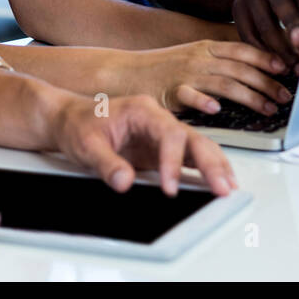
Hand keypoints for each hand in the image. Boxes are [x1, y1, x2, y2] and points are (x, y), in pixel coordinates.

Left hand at [49, 94, 236, 196]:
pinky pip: (189, 157)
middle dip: (210, 163)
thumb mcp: (85, 145)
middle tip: (222, 188)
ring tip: (229, 188)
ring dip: (215, 166)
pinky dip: (205, 169)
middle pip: (192, 138)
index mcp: (142, 110)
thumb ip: (106, 163)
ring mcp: (162, 134)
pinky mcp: (161, 150)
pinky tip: (219, 181)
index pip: (169, 133)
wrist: (69, 120)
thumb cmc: (78, 125)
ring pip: (197, 146)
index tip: (170, 186)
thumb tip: (124, 182)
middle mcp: (158, 120)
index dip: (173, 161)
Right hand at [110, 40, 292, 115]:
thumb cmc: (160, 68)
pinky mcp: (170, 91)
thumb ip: (218, 61)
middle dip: (267, 83)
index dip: (266, 57)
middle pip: (240, 68)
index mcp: (205, 47)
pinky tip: (216, 108)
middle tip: (285, 96)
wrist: (124, 72)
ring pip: (224, 83)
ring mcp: (185, 74)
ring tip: (268, 109)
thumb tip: (250, 69)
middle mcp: (199, 58)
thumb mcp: (193, 56)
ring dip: (250, 96)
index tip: (286, 67)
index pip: (242, 49)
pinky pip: (189, 95)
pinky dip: (203, 101)